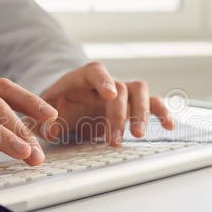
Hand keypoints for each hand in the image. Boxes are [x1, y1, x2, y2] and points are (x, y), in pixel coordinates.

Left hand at [41, 62, 172, 145]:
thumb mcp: (42, 116)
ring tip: (137, 135)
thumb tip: (51, 127)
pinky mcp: (133, 106)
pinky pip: (152, 104)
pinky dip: (162, 113)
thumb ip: (43, 122)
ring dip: (142, 113)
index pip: (95, 71)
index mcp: (82, 78)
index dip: (104, 80)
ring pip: (141, 92)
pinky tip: (169, 126)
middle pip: (122, 87)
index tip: (110, 94)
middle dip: (120, 114)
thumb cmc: (54, 109)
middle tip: (115, 139)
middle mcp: (106, 83)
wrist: (64, 109)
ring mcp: (122, 93)